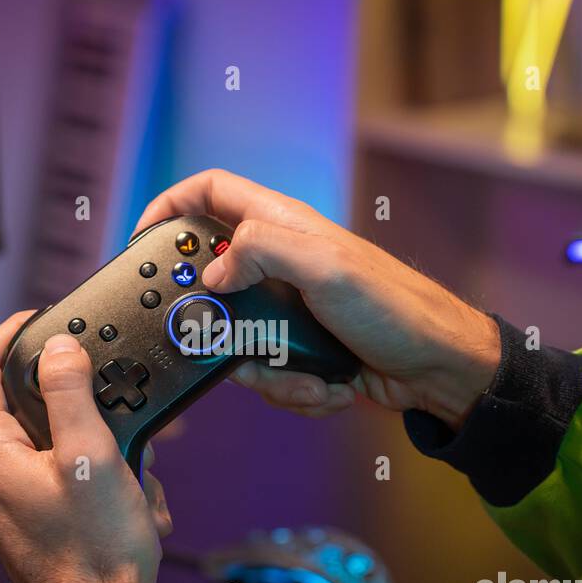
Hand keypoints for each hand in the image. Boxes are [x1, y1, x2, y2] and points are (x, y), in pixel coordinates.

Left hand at [0, 311, 171, 582]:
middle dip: (82, 401)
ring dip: (101, 444)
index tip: (44, 315)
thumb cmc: (97, 551)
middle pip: (26, 404)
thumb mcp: (92, 455)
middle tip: (121, 408)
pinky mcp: (31, 519)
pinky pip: (64, 475)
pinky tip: (133, 500)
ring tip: (136, 474)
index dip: (11, 331)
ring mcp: (8, 500)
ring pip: (55, 441)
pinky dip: (101, 476)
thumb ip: (71, 392)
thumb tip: (57, 346)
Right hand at [135, 169, 501, 428]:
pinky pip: (268, 373)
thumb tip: (212, 274)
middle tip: (225, 343)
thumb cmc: (397, 308)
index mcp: (283, 226)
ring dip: (264, 370)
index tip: (142, 239)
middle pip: (212, 281)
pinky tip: (327, 387)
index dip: (170, 206)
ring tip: (307, 376)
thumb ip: (260, 251)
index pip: (210, 193)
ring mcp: (289, 309)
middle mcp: (281, 263)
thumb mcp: (325, 267)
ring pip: (236, 339)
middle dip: (215, 323)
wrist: (440, 370)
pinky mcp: (300, 350)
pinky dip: (292, 389)